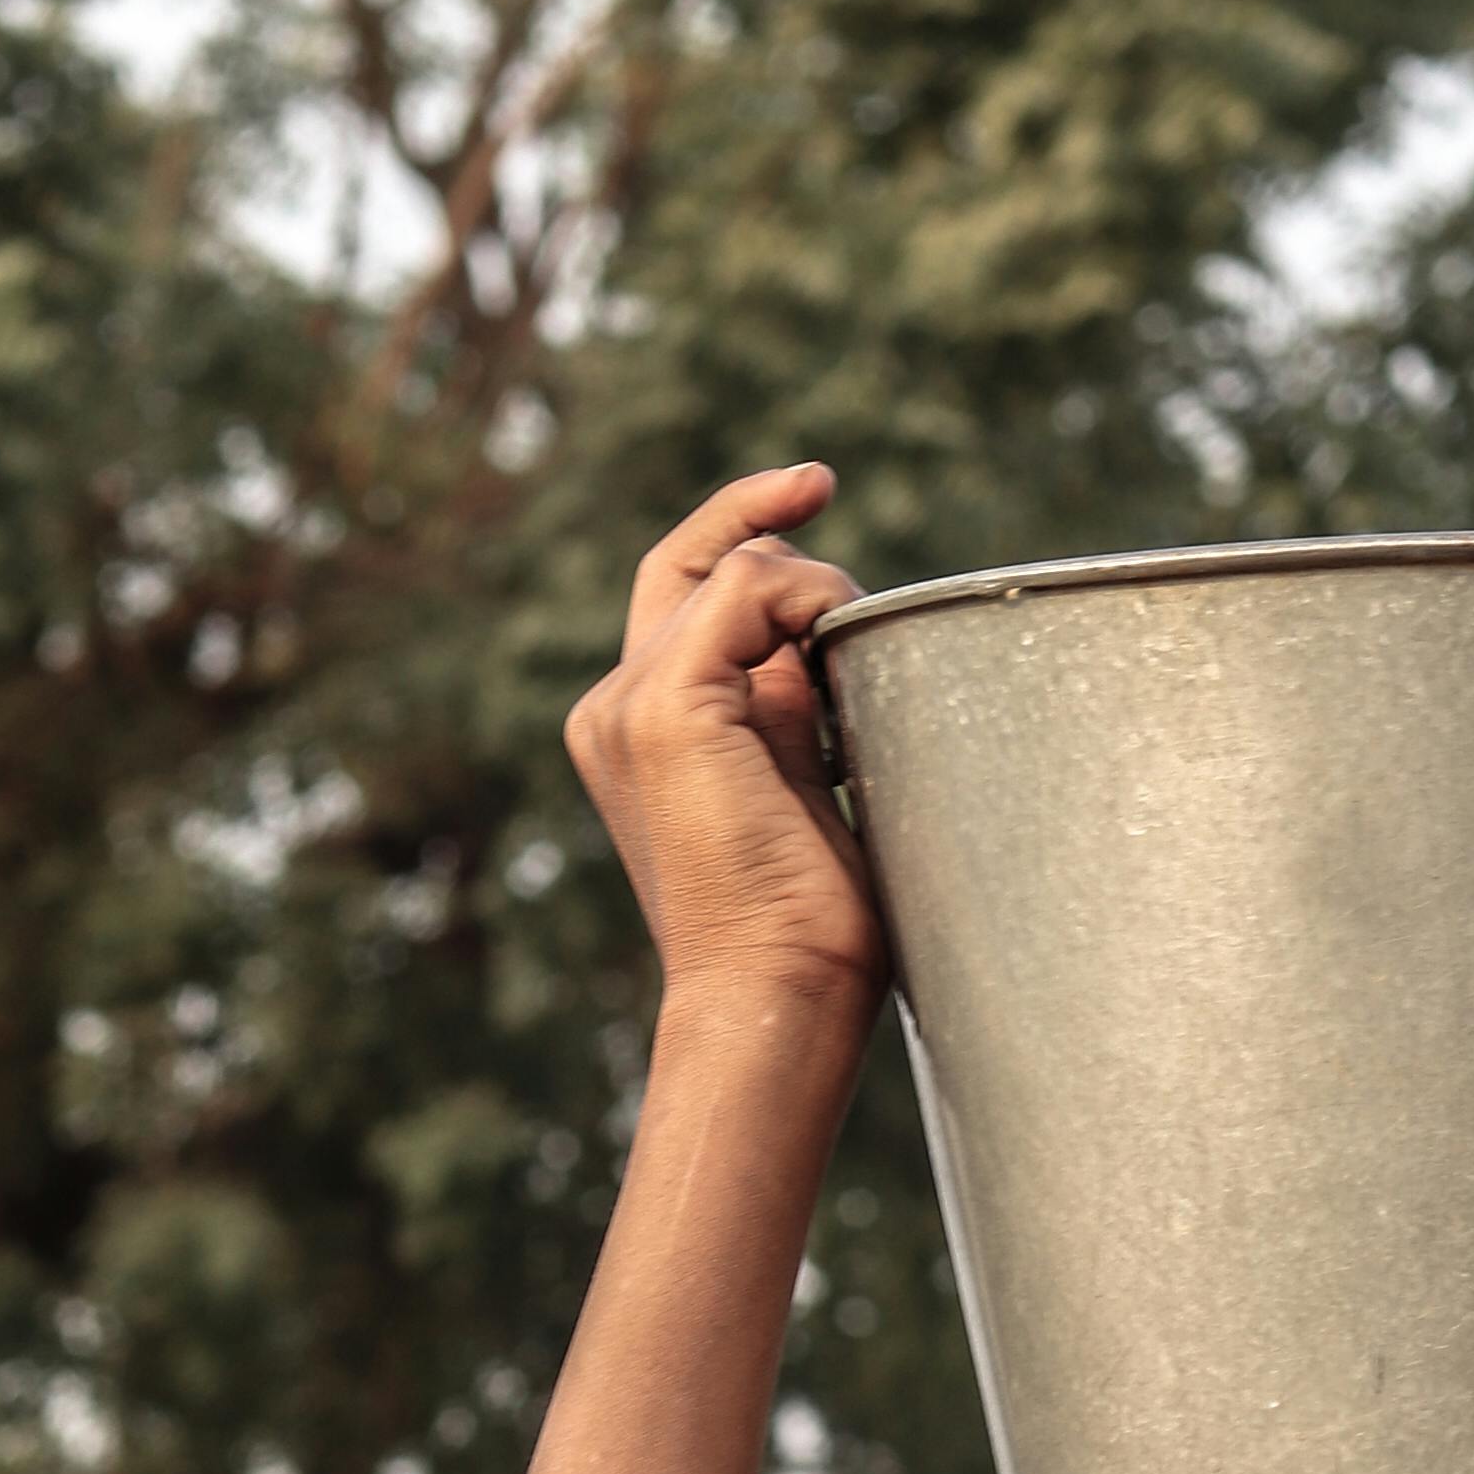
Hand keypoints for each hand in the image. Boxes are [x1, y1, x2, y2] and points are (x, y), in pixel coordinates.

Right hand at [567, 463, 886, 1022]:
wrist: (775, 992)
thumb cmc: (803, 920)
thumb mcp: (797, 779)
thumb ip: (786, 700)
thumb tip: (819, 630)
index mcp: (638, 730)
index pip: (677, 593)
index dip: (739, 533)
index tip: (810, 496)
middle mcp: (614, 708)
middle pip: (683, 560)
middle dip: (756, 510)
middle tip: (820, 481)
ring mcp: (629, 705)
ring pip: (728, 570)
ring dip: (815, 592)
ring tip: (860, 663)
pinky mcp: (662, 707)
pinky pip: (743, 589)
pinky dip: (807, 598)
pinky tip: (842, 649)